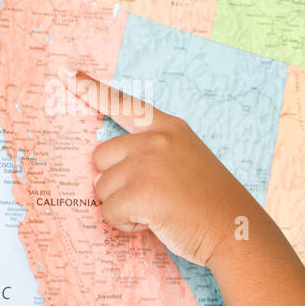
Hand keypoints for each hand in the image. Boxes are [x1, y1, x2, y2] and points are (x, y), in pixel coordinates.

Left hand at [67, 69, 256, 268]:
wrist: (237, 230)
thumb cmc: (215, 205)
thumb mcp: (190, 163)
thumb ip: (155, 155)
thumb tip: (111, 170)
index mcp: (170, 129)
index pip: (125, 104)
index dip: (92, 90)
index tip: (67, 74)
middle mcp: (156, 140)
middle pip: (101, 157)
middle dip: (115, 183)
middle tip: (149, 198)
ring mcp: (147, 164)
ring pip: (102, 188)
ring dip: (122, 207)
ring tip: (158, 212)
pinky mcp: (140, 192)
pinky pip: (109, 211)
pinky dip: (125, 224)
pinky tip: (154, 223)